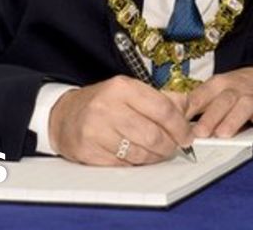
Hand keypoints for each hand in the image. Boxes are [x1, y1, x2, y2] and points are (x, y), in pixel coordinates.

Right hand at [49, 76, 192, 165]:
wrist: (64, 115)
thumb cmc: (102, 103)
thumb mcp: (130, 92)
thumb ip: (161, 99)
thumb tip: (189, 106)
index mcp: (122, 87)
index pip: (162, 108)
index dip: (180, 126)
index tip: (187, 136)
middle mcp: (108, 106)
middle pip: (153, 135)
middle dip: (168, 146)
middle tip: (173, 148)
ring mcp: (96, 130)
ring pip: (139, 153)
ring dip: (154, 157)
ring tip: (155, 153)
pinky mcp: (88, 150)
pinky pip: (123, 164)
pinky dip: (134, 164)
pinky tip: (134, 156)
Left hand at [186, 67, 252, 138]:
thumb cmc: (236, 89)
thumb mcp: (214, 90)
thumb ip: (195, 104)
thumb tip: (172, 119)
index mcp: (219, 85)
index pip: (202, 95)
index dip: (190, 108)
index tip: (179, 121)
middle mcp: (238, 90)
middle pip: (224, 100)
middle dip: (212, 116)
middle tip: (200, 133)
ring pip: (246, 106)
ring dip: (234, 120)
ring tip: (224, 134)